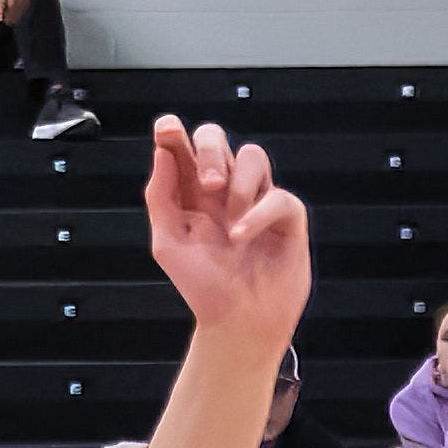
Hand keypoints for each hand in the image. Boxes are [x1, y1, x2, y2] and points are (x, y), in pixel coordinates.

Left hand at [0, 0, 34, 27]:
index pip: (1, 0)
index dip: (0, 11)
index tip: (0, 19)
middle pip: (10, 4)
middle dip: (10, 14)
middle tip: (9, 23)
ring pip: (19, 2)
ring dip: (18, 12)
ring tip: (16, 20)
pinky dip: (25, 6)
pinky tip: (24, 11)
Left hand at [142, 119, 313, 362]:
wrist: (238, 319)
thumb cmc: (203, 285)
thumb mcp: (168, 243)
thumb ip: (161, 196)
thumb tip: (162, 153)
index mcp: (191, 194)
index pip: (182, 151)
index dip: (173, 134)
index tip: (166, 128)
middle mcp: (222, 190)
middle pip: (217, 139)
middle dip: (212, 149)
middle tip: (208, 184)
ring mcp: (255, 199)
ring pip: (252, 155)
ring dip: (238, 183)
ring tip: (229, 224)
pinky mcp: (286, 215)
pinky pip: (277, 195)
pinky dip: (258, 214)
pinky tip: (241, 237)